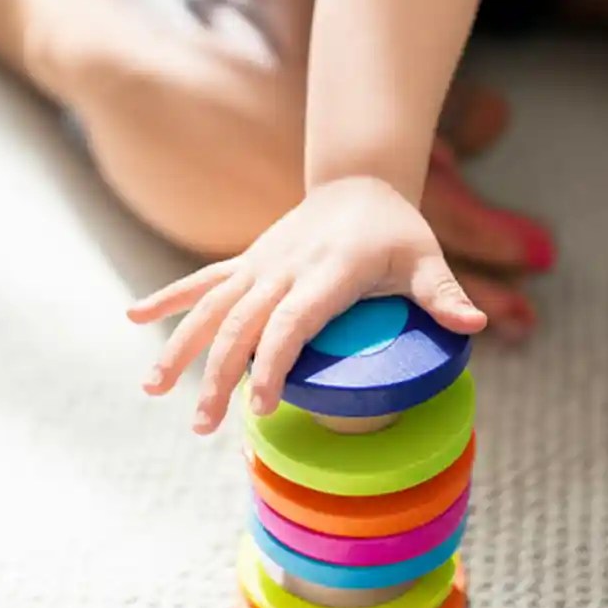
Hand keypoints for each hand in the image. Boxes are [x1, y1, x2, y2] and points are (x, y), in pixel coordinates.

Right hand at [128, 176, 490, 434]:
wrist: (358, 180)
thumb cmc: (396, 229)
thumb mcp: (425, 257)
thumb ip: (444, 293)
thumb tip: (476, 324)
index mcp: (328, 272)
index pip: (293, 322)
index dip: (273, 363)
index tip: (259, 406)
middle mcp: (283, 268)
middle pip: (241, 325)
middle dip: (218, 377)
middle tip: (205, 427)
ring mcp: (258, 265)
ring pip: (210, 308)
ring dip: (180, 348)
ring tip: (151, 390)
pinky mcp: (246, 263)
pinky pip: (201, 282)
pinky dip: (166, 299)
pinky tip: (132, 319)